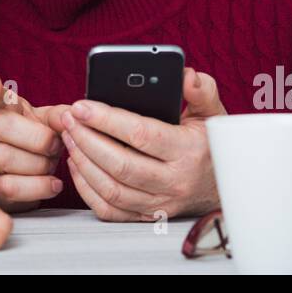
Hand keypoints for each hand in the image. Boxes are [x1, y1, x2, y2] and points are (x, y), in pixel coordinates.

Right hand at [0, 73, 69, 212]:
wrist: (28, 174)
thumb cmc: (34, 140)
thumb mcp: (47, 121)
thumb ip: (59, 116)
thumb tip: (71, 117)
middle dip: (37, 137)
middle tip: (54, 144)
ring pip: (2, 158)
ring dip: (38, 163)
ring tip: (51, 164)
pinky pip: (9, 186)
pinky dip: (38, 186)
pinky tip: (52, 183)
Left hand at [62, 68, 224, 221]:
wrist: (224, 189)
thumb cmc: (212, 148)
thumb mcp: (214, 115)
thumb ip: (202, 91)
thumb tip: (186, 75)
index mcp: (188, 151)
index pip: (141, 134)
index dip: (107, 119)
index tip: (82, 106)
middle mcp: (174, 181)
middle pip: (120, 164)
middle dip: (86, 139)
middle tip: (67, 118)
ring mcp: (159, 203)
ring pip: (111, 189)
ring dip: (83, 162)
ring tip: (69, 137)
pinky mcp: (147, 216)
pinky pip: (109, 209)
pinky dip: (87, 189)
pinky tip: (77, 165)